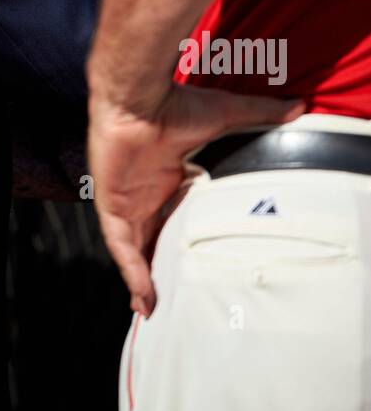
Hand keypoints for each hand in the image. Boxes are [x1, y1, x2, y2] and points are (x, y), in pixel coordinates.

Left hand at [87, 83, 304, 317]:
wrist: (138, 100)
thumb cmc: (175, 103)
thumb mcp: (225, 115)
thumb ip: (259, 114)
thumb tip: (297, 106)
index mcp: (169, 176)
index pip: (177, 214)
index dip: (186, 237)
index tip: (204, 259)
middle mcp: (146, 192)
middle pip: (155, 238)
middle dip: (164, 266)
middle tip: (183, 296)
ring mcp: (127, 201)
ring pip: (136, 251)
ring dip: (146, 278)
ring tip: (161, 311)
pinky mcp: (112, 207)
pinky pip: (121, 249)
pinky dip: (132, 272)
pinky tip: (145, 298)